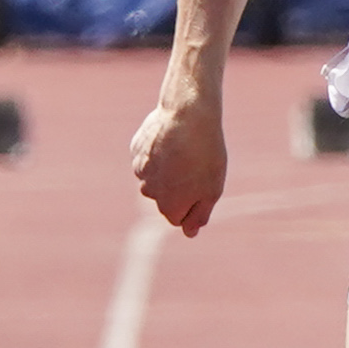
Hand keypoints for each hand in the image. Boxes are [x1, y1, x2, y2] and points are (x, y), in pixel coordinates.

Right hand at [132, 98, 226, 235]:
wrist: (187, 114)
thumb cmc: (205, 155)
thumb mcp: (212, 189)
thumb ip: (199, 215)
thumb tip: (190, 233)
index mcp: (169, 206)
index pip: (179, 217)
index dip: (193, 202)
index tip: (203, 184)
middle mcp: (149, 192)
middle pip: (165, 197)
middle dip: (178, 187)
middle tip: (195, 164)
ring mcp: (140, 170)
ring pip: (156, 176)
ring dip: (168, 168)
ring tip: (184, 150)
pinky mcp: (136, 150)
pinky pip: (149, 156)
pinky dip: (159, 151)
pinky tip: (170, 139)